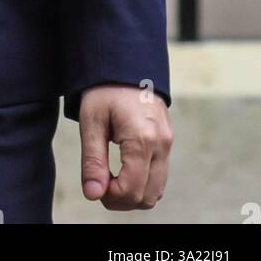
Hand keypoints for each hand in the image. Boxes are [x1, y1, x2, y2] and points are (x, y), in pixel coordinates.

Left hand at [78, 85, 172, 209]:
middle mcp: (162, 144)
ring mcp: (168, 142)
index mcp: (142, 139)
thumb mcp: (92, 121)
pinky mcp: (168, 140)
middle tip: (100, 183)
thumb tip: (93, 194)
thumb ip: (93, 160)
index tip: (95, 184)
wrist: (125, 61)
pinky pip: (160, 175)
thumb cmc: (105, 89)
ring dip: (134, 193)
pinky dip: (143, 181)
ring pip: (157, 190)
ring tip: (111, 176)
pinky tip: (124, 169)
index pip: (132, 190)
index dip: (110, 197)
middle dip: (122, 199)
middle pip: (147, 196)